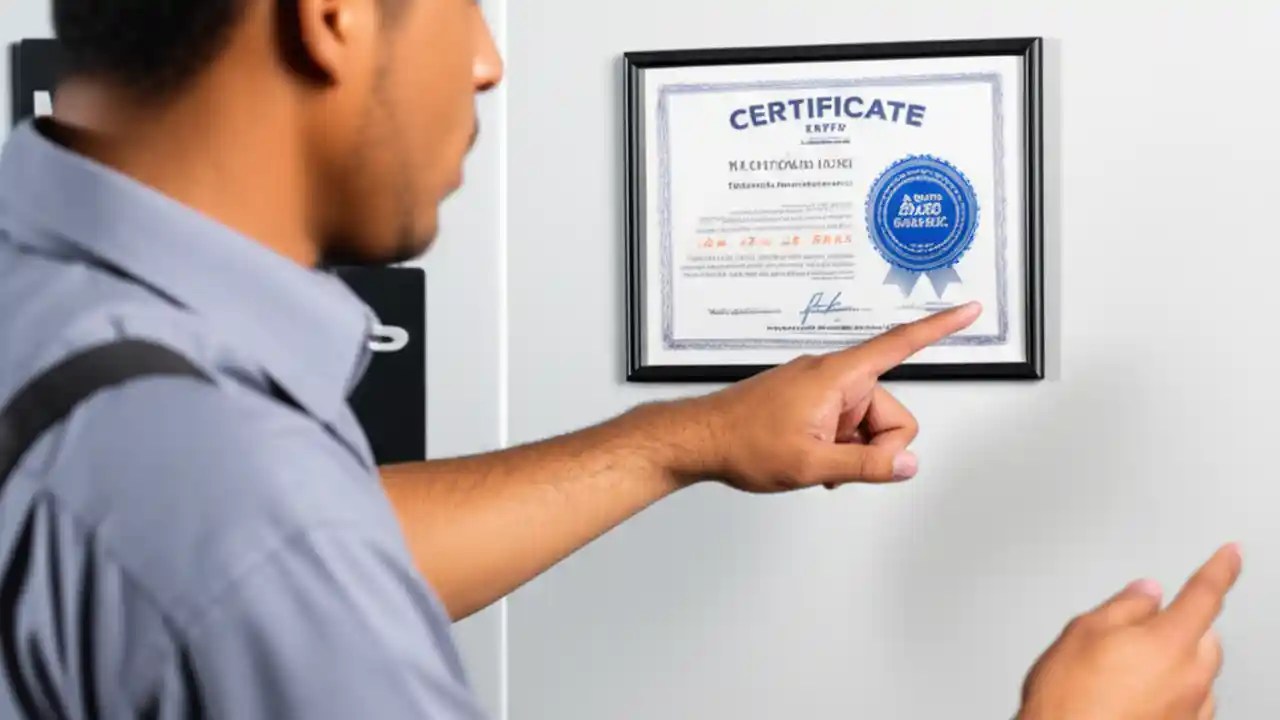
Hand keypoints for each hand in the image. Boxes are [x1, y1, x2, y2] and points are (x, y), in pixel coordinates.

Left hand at [685, 301, 980, 491]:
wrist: (699, 439)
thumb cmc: (743, 442)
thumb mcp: (811, 463)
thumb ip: (866, 465)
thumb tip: (907, 465)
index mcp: (838, 376)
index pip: (900, 344)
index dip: (939, 328)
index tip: (970, 309)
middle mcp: (833, 375)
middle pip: (891, 412)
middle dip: (875, 445)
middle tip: (836, 463)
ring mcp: (821, 389)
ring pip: (868, 424)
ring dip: (852, 449)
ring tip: (815, 461)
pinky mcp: (810, 402)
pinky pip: (846, 425)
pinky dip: (839, 446)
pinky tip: (813, 459)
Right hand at [1018, 544, 1242, 719]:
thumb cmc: (1068, 702)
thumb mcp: (1082, 633)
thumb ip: (1123, 606)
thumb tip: (1145, 594)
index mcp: (1169, 643)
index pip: (1205, 593)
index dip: (1221, 568)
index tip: (1231, 554)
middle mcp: (1191, 678)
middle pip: (1205, 636)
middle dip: (1180, 626)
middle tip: (1137, 631)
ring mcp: (1191, 710)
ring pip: (1199, 672)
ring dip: (1177, 663)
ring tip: (1127, 673)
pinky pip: (1192, 703)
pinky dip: (1174, 693)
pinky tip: (1137, 697)